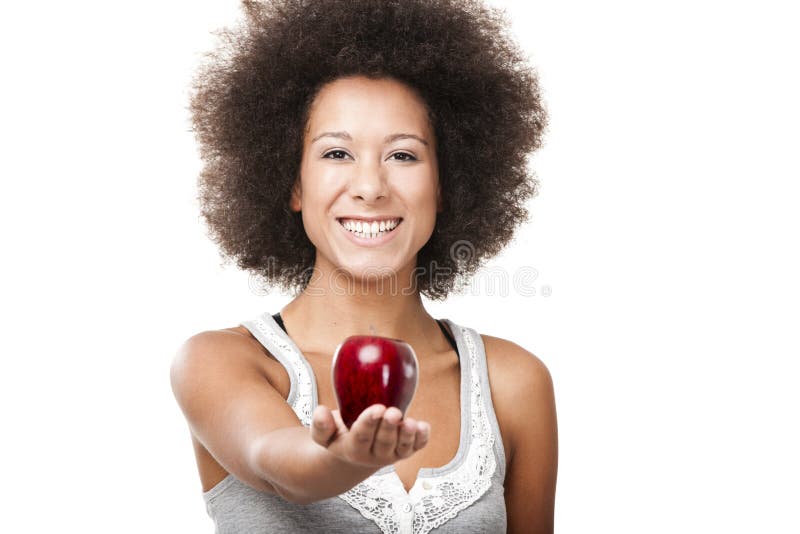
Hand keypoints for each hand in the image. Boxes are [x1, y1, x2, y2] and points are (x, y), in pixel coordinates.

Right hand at [310, 403, 429, 467]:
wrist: (358, 452)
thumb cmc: (342, 436)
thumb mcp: (325, 435)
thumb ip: (320, 426)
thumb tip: (321, 412)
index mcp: (353, 449)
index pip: (361, 437)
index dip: (369, 423)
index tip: (376, 409)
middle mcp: (374, 454)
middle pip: (383, 443)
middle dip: (389, 427)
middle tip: (393, 412)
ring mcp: (392, 453)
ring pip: (401, 447)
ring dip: (407, 435)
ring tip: (410, 423)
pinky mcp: (406, 450)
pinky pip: (416, 446)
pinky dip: (421, 438)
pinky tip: (424, 427)